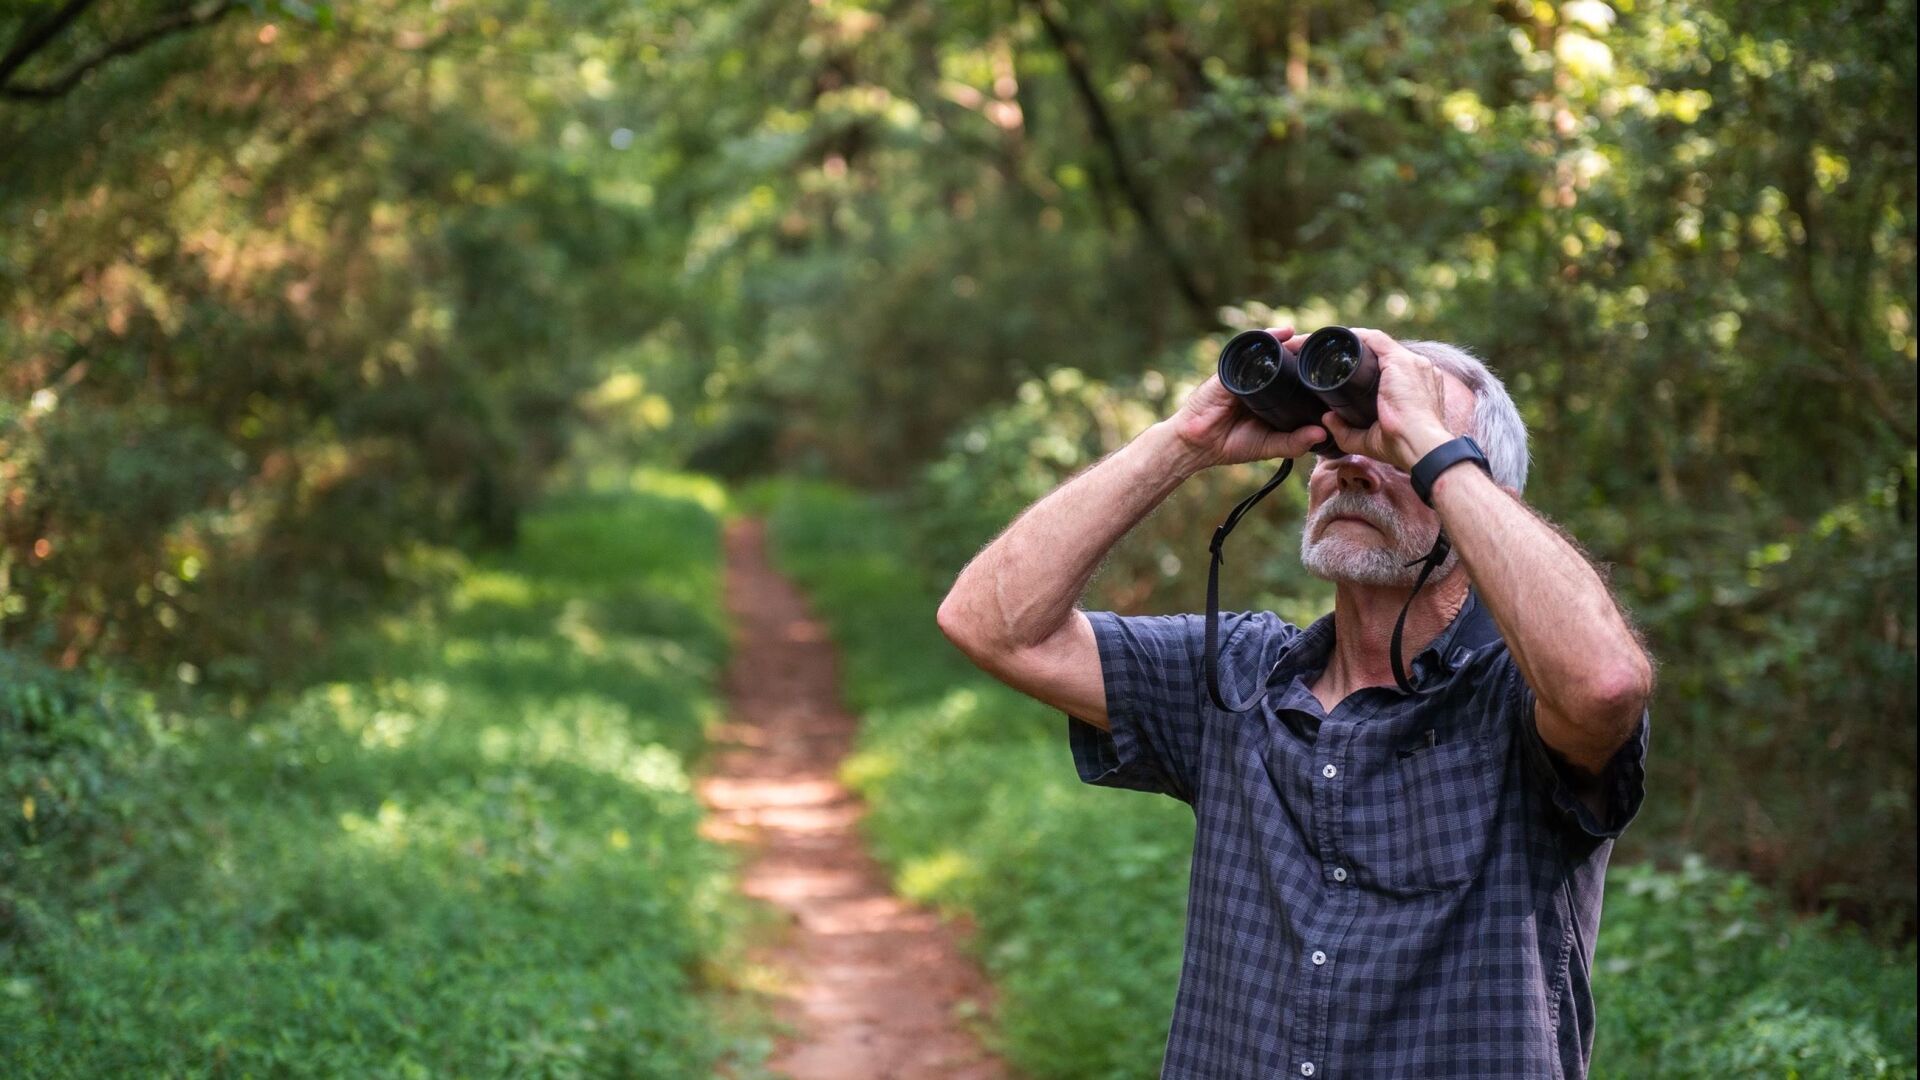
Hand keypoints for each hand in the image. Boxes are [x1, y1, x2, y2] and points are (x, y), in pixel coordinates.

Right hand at [1168, 326, 1328, 471]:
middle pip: (1285, 361)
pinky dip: (1267, 338)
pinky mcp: (1231, 369)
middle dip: (1304, 353)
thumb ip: (1294, 442)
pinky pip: (1250, 349)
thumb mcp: (1269, 445)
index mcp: (1270, 396)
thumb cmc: (1230, 444)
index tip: (1335, 369)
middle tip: (1328, 350)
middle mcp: (1259, 381)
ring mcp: (1244, 373)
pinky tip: (1284, 333)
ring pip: (1271, 351)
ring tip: (1310, 338)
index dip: (1312, 373)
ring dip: (1291, 342)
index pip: (1294, 379)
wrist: (1197, 444)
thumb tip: (1323, 434)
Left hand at [1317, 327, 1457, 471]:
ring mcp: (1410, 362)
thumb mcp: (1369, 440)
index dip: (1365, 366)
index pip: (1387, 368)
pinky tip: (1336, 339)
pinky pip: (1374, 339)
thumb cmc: (1402, 446)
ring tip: (1323, 345)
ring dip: (1348, 342)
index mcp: (1416, 385)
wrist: (1421, 446)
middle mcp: (1416, 369)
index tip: (1342, 369)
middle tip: (1325, 356)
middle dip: (1353, 352)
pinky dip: (1353, 337)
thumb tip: (1328, 418)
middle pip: (1380, 352)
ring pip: (1375, 342)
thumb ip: (1347, 431)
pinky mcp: (1400, 360)